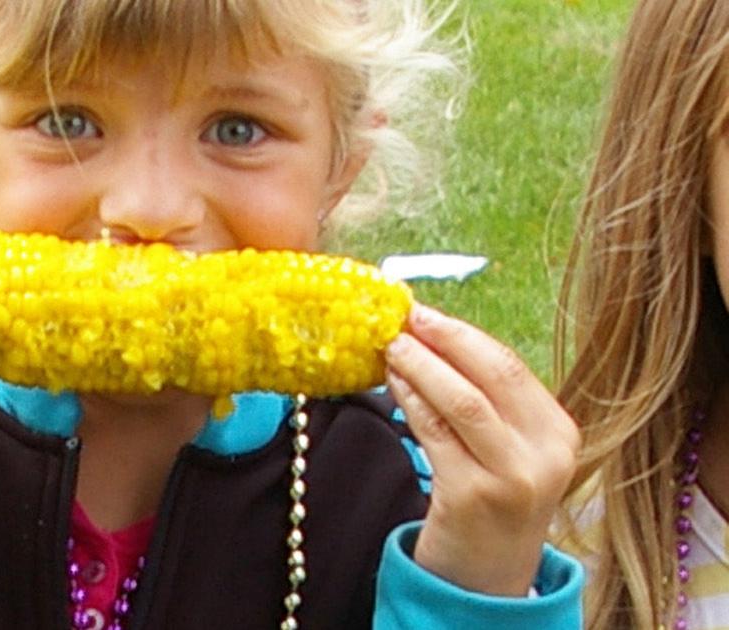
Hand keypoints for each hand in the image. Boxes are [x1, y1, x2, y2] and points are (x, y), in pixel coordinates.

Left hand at [384, 303, 578, 595]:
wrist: (487, 578)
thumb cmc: (491, 502)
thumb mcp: (509, 450)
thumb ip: (486, 401)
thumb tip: (432, 336)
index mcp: (560, 432)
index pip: (510, 367)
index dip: (463, 334)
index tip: (425, 311)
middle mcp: (546, 454)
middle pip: (492, 374)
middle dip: (445, 338)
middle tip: (405, 315)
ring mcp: (511, 477)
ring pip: (463, 401)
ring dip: (421, 366)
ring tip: (391, 344)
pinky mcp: (471, 496)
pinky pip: (435, 434)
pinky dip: (411, 400)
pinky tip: (392, 383)